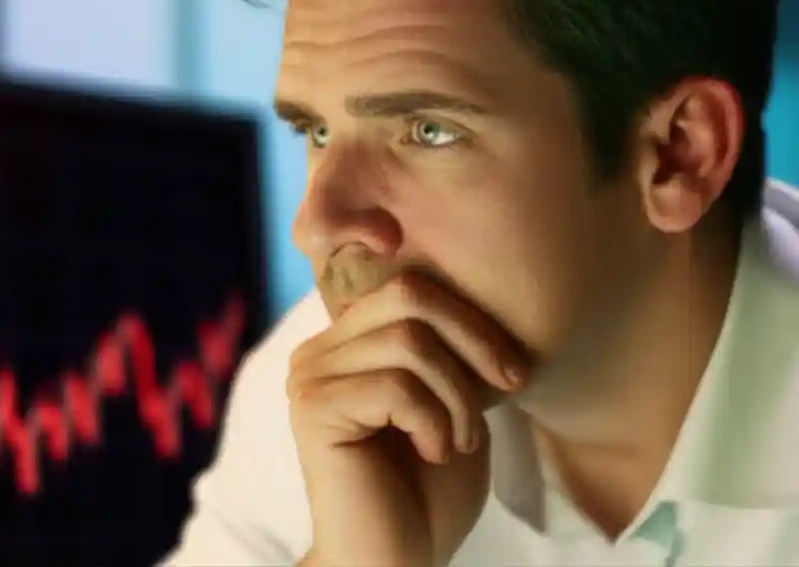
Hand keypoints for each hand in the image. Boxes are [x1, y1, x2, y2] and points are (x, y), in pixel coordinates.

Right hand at [286, 270, 531, 566]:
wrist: (395, 562)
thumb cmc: (429, 494)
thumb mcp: (452, 404)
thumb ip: (449, 350)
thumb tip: (480, 292)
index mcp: (348, 343)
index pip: (411, 285)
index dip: (470, 315)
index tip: (514, 372)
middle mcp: (319, 351)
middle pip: (408, 295)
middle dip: (474, 341)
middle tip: (508, 391)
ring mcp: (310, 377)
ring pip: (409, 341)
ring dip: (457, 395)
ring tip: (460, 441)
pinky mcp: (314, 410)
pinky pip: (395, 386)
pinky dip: (434, 421)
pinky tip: (435, 454)